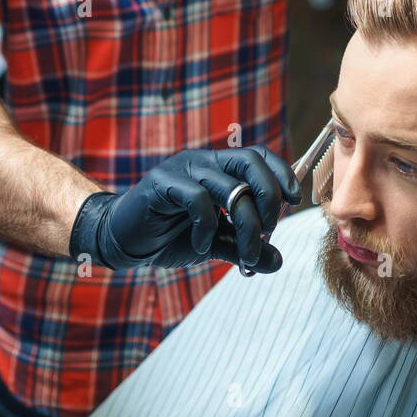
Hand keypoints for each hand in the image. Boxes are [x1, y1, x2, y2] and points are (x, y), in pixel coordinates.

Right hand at [69, 146, 301, 272]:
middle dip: (269, 197)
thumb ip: (242, 248)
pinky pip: (197, 200)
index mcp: (218, 167)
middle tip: (267, 232)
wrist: (122, 240)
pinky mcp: (161, 183)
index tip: (294, 201)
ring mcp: (181, 169)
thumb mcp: (213, 243)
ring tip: (244, 252)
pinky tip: (200, 247)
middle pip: (250, 162)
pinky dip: (207, 228)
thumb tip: (276, 261)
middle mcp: (203, 161)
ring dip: (245, 225)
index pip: (258, 155)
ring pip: (229, 187)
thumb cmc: (169, 236)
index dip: (281, 173)